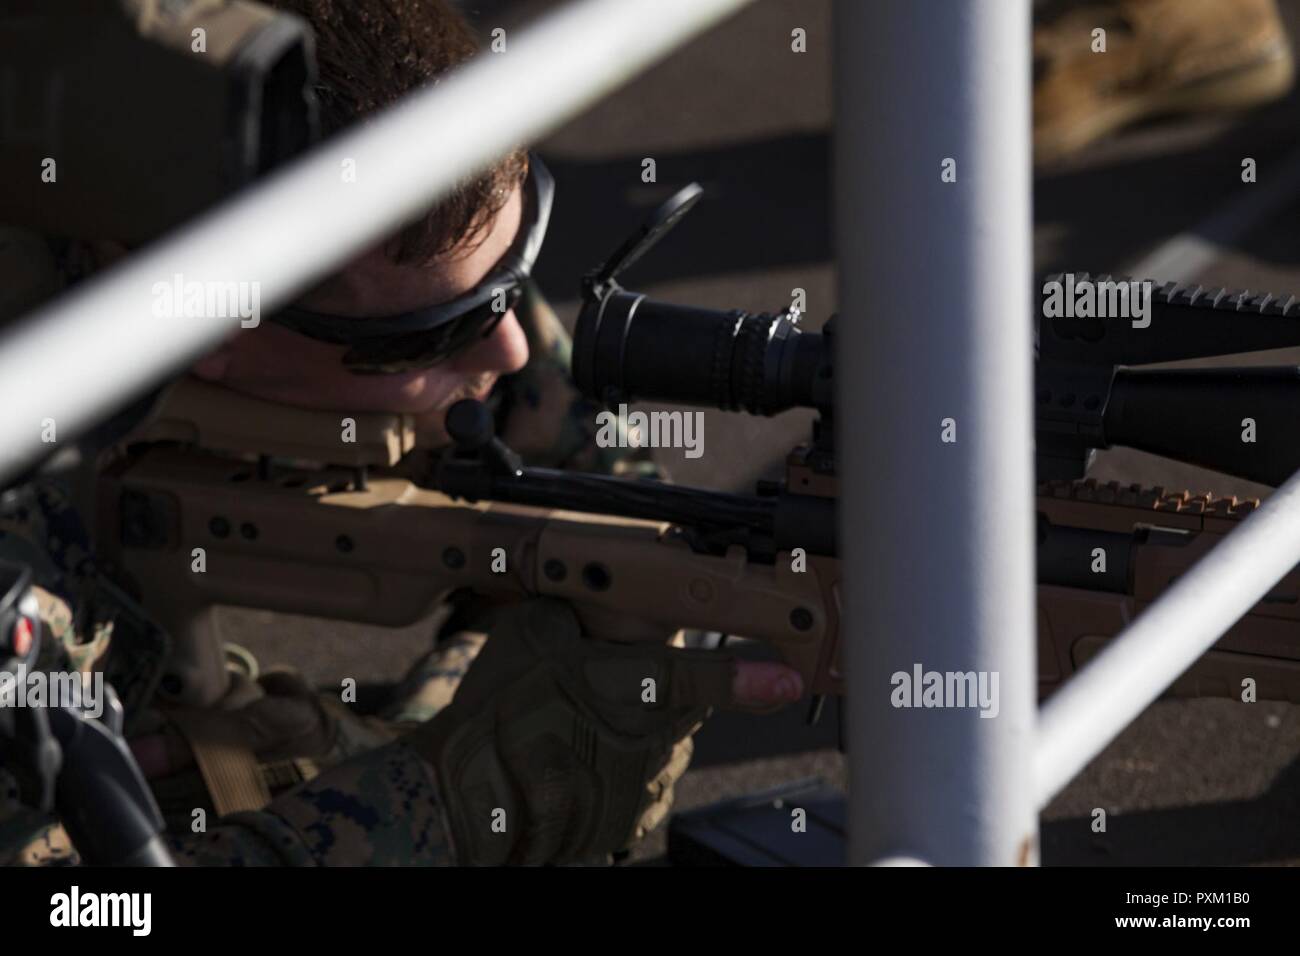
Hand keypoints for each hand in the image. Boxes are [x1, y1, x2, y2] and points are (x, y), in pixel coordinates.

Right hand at [406, 598, 801, 864]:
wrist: (463, 793)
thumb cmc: (496, 711)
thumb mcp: (530, 633)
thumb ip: (577, 611)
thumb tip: (589, 596)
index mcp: (628, 687)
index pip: (700, 679)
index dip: (748, 680)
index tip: (787, 681)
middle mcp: (646, 740)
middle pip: (681, 709)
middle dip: (656, 695)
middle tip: (599, 691)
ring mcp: (642, 785)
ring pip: (664, 746)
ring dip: (633, 735)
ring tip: (572, 733)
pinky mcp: (630, 820)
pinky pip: (643, 784)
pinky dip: (620, 772)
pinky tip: (578, 765)